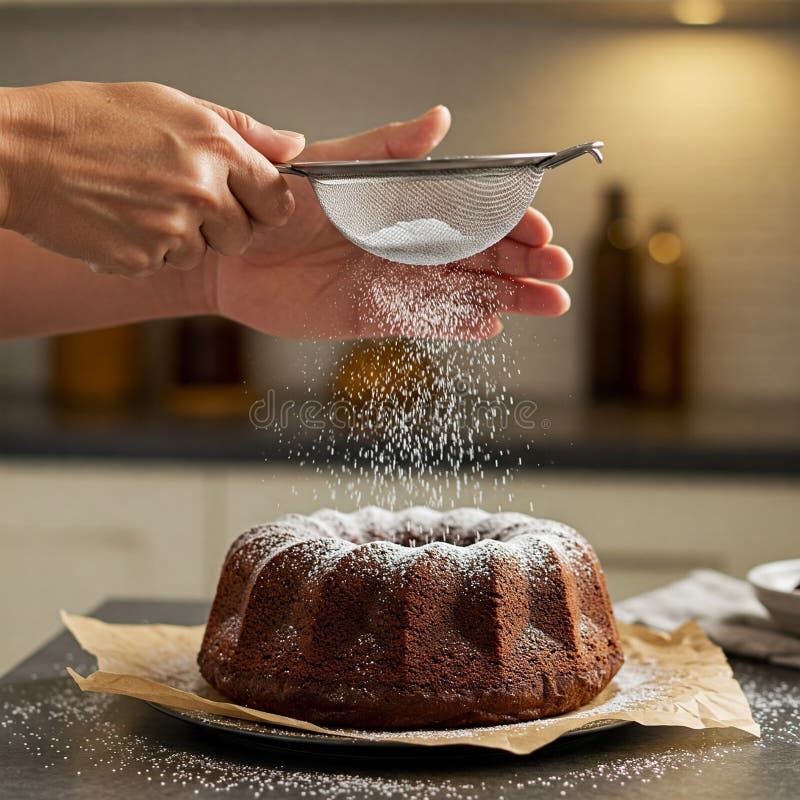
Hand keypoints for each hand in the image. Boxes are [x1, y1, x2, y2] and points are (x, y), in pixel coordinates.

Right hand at [0, 81, 304, 276]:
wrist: (19, 154)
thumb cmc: (87, 121)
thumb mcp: (171, 104)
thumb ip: (241, 129)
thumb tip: (292, 146)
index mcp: (214, 148)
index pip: (277, 198)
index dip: (265, 203)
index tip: (251, 202)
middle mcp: (200, 192)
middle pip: (243, 236)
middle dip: (220, 224)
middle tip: (181, 197)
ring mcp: (172, 230)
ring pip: (202, 254)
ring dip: (181, 238)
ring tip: (141, 203)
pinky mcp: (143, 260)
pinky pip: (164, 265)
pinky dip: (147, 250)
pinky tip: (121, 219)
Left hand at [211, 106, 571, 339]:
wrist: (233, 252)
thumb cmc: (278, 201)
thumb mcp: (335, 167)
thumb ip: (388, 149)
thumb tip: (440, 120)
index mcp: (405, 202)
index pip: (473, 211)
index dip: (510, 221)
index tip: (541, 232)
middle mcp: (408, 242)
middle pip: (479, 255)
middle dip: (523, 264)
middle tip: (560, 276)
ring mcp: (395, 280)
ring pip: (463, 290)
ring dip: (507, 297)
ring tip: (547, 304)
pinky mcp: (375, 314)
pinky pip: (426, 321)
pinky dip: (458, 324)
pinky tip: (492, 325)